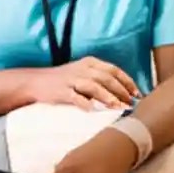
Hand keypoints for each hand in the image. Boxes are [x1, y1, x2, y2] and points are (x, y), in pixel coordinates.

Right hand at [25, 56, 140, 109]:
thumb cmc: (64, 80)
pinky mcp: (62, 90)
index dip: (127, 81)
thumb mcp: (83, 74)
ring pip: (94, 86)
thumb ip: (100, 80)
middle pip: (107, 78)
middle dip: (121, 90)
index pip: (114, 70)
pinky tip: (93, 110)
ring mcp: (72, 79)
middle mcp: (83, 69)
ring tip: (118, 107)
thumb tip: (123, 94)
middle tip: (131, 103)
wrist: (36, 81)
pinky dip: (85, 103)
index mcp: (90, 62)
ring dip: (108, 97)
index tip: (137, 93)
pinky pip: (76, 97)